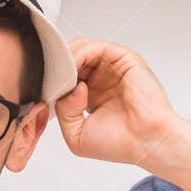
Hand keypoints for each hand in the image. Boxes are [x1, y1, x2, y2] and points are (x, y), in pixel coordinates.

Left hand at [54, 36, 180, 165]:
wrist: (147, 143)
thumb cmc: (119, 144)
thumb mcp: (76, 135)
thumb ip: (64, 111)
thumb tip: (71, 87)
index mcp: (90, 94)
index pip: (65, 75)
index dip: (52, 80)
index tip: (43, 90)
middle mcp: (101, 78)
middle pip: (70, 58)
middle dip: (56, 67)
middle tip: (49, 79)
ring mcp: (112, 67)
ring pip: (81, 48)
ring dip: (66, 59)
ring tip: (61, 76)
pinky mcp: (124, 59)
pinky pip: (97, 47)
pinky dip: (80, 54)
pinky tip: (73, 69)